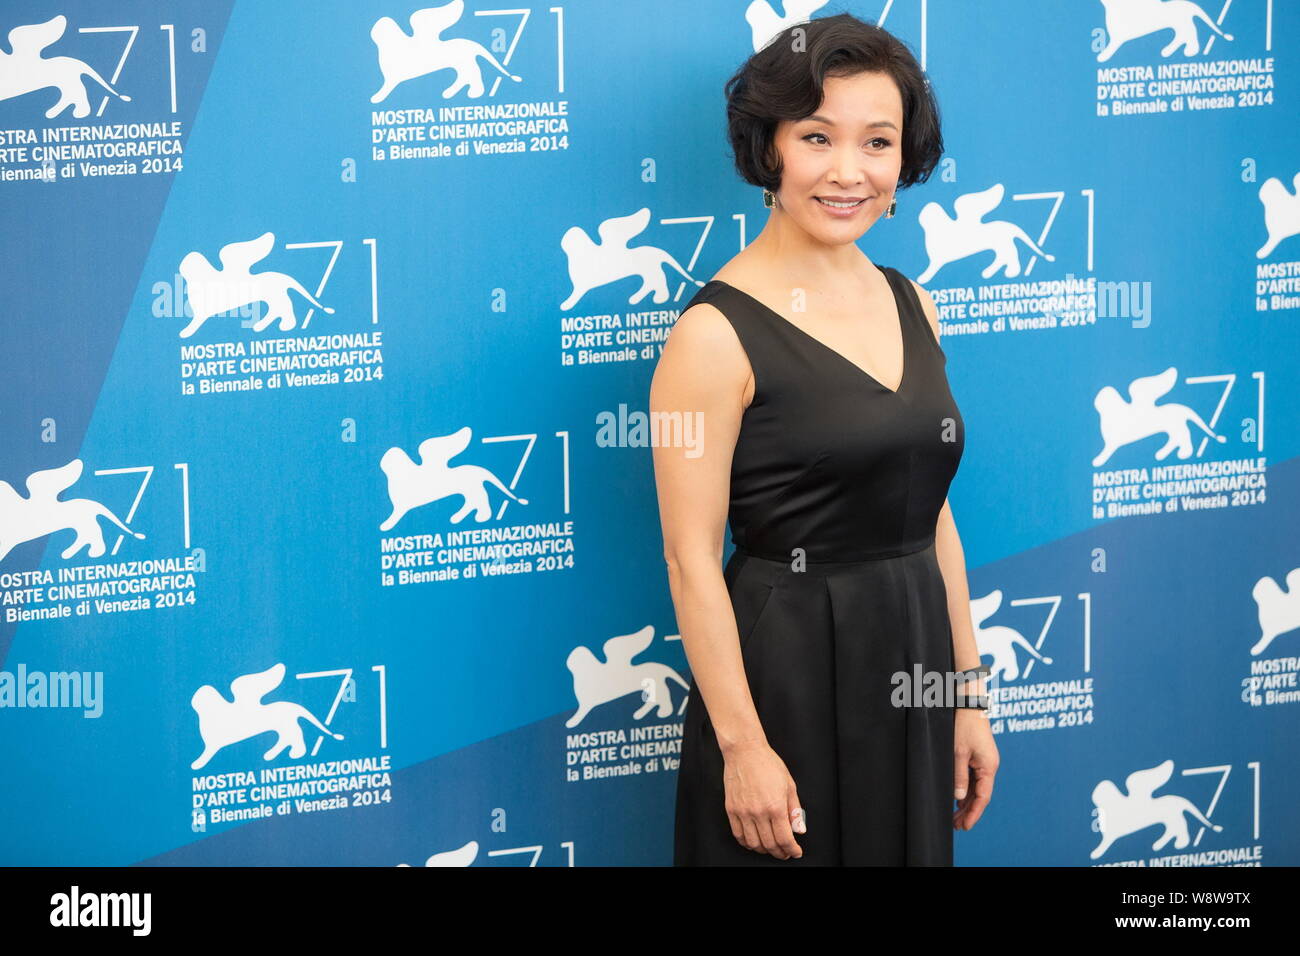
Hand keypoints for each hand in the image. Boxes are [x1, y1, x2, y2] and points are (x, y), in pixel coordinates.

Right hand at [722, 740, 803, 858]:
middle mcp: (758, 812)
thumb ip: (795, 810)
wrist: (745, 751)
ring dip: (763, 850)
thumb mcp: (789, 785)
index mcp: (775, 806)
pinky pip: (738, 834)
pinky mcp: (731, 809)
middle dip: (780, 853)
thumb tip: (799, 829)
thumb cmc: (767, 763)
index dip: (792, 850)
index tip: (795, 852)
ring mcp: (743, 811)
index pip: (785, 839)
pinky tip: (753, 841)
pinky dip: (746, 843)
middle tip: (785, 852)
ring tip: (770, 847)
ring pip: (753, 843)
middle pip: (769, 844)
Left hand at [953, 708, 997, 829]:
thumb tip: (958, 797)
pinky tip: (957, 800)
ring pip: (975, 788)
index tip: (965, 826)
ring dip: (966, 803)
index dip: (974, 813)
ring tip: (955, 817)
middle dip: (968, 812)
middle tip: (956, 826)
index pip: (983, 797)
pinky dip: (965, 791)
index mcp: (988, 767)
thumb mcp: (958, 752)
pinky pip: (973, 779)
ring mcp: (984, 762)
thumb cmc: (964, 726)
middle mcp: (989, 767)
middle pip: (979, 795)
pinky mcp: (978, 757)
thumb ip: (958, 776)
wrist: (968, 705)